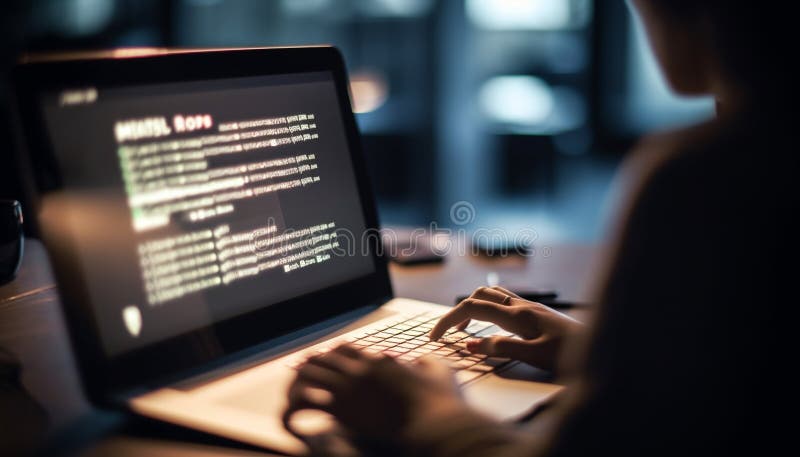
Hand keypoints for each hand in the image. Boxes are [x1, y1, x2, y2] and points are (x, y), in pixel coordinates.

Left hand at [283, 344, 466, 444]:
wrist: (435, 424)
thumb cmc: (442, 401)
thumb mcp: (440, 371)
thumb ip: (428, 361)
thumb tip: (421, 360)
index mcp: (378, 360)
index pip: (345, 349)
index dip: (332, 357)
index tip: (326, 366)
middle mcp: (359, 369)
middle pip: (321, 359)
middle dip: (310, 370)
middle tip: (302, 383)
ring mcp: (349, 388)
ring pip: (308, 375)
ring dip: (297, 387)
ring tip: (293, 401)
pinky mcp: (342, 410)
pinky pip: (305, 403)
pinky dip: (293, 411)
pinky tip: (291, 423)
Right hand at [429, 286, 582, 370]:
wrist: (605, 348)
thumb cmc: (574, 354)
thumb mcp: (535, 356)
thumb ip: (501, 349)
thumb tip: (470, 345)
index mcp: (518, 315)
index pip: (472, 308)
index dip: (448, 320)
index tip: (434, 337)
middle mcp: (523, 306)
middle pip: (479, 296)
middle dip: (457, 311)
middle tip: (446, 334)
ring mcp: (531, 308)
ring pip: (492, 295)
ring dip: (473, 306)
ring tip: (465, 329)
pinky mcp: (538, 315)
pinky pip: (504, 303)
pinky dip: (488, 310)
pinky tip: (492, 328)